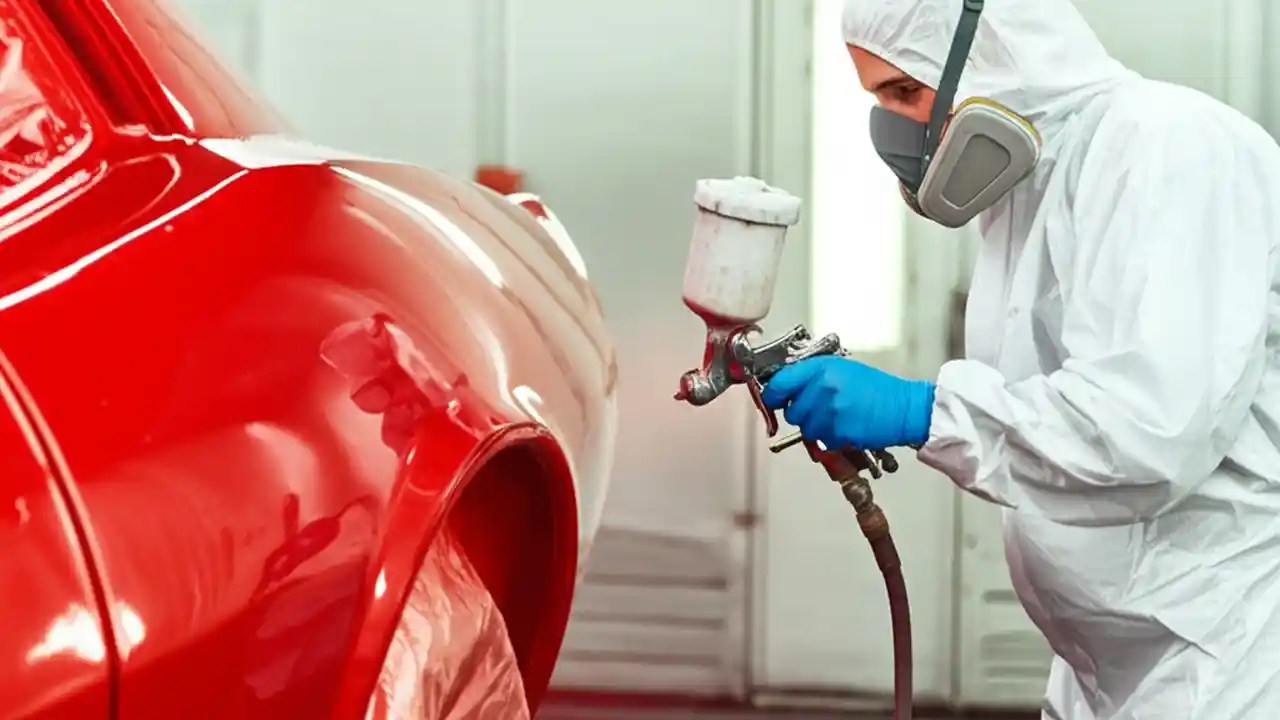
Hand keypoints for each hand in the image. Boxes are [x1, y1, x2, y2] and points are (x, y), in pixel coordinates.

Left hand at [761, 356, 935, 450]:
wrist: (904, 407)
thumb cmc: (878, 388)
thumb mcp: (843, 369)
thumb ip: (813, 376)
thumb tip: (786, 386)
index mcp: (821, 368)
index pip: (780, 383)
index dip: (772, 394)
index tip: (772, 399)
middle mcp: (823, 388)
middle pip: (792, 412)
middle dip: (803, 414)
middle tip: (822, 410)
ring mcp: (830, 411)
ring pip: (806, 429)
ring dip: (818, 428)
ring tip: (840, 418)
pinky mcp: (839, 432)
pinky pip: (823, 441)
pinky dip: (832, 439)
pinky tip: (848, 427)